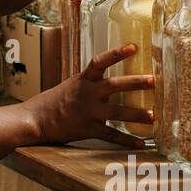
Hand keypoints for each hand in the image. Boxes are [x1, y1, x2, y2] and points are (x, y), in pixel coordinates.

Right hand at [29, 45, 154, 147]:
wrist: (36, 119)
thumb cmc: (57, 100)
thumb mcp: (73, 84)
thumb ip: (93, 83)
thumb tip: (118, 83)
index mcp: (83, 79)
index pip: (100, 61)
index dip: (116, 53)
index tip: (134, 47)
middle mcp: (87, 93)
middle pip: (114, 85)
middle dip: (135, 83)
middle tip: (154, 80)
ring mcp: (88, 112)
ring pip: (116, 113)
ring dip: (136, 114)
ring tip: (153, 116)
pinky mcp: (88, 129)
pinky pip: (110, 135)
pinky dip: (126, 140)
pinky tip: (140, 143)